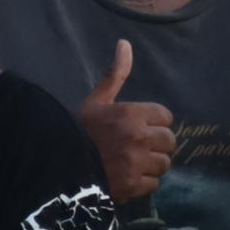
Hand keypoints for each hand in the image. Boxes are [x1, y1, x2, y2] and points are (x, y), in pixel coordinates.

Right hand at [79, 41, 176, 209]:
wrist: (60, 166)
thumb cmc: (79, 131)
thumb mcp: (96, 100)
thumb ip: (115, 74)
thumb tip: (125, 43)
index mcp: (131, 113)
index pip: (165, 116)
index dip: (154, 122)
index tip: (139, 127)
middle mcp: (138, 137)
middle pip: (169, 141)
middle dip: (156, 144)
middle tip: (138, 147)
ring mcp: (137, 163)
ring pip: (164, 164)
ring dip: (152, 164)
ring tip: (134, 163)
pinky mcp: (134, 186)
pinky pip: (154, 184)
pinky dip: (143, 183)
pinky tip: (129, 178)